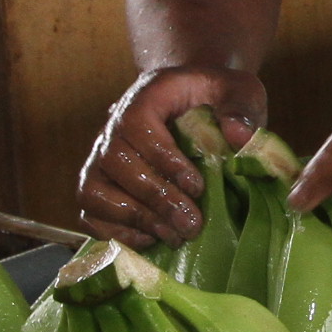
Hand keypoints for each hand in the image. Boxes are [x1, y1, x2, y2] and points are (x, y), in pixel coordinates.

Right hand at [78, 64, 266, 248]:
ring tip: (174, 237)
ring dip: (133, 220)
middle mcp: (113, 124)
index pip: (137, 124)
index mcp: (146, 96)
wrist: (192, 101)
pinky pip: (90, 212)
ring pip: (93, 190)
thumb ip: (240, 108)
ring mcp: (101, 156)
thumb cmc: (215, 97)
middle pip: (114, 162)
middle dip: (155, 198)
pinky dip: (114, 232)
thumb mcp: (238, 91)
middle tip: (191, 225)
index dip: (163, 159)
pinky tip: (151, 240)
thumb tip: (239, 137)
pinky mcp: (99, 184)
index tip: (196, 186)